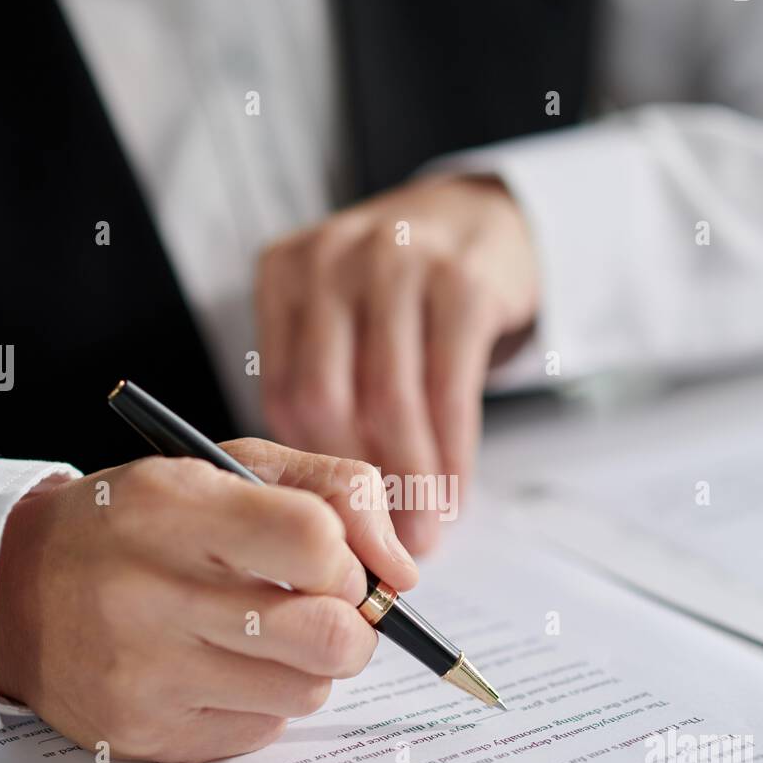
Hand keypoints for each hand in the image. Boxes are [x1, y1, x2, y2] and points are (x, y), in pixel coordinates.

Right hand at [0, 442, 416, 762]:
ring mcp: (146, 674)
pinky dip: (265, 701)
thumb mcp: (231, 468)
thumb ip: (336, 492)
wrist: (25, 590)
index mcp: (173, 508)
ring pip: (307, 691)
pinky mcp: (148, 733)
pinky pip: (264, 732)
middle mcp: (150, 594)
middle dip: (351, 624)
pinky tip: (222, 667)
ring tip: (263, 633)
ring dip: (308, 665)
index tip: (333, 562)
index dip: (348, 558)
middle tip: (323, 607)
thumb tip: (402, 575)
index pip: (315, 540)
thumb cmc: (146, 521)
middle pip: (329, 636)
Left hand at [257, 175, 537, 554]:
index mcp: (285, 273)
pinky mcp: (462, 282)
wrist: (480, 218)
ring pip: (389, 400)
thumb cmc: (400, 289)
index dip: (309, 472)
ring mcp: (398, 263)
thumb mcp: (340, 316)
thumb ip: (321, 388)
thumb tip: (324, 511)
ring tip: (424, 532)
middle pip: (326, 398)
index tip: (333, 526)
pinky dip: (452, 454)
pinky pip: (450, 391)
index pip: (281, 393)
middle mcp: (333, 259)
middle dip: (354, 486)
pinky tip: (454, 492)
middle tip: (380, 543)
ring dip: (410, 481)